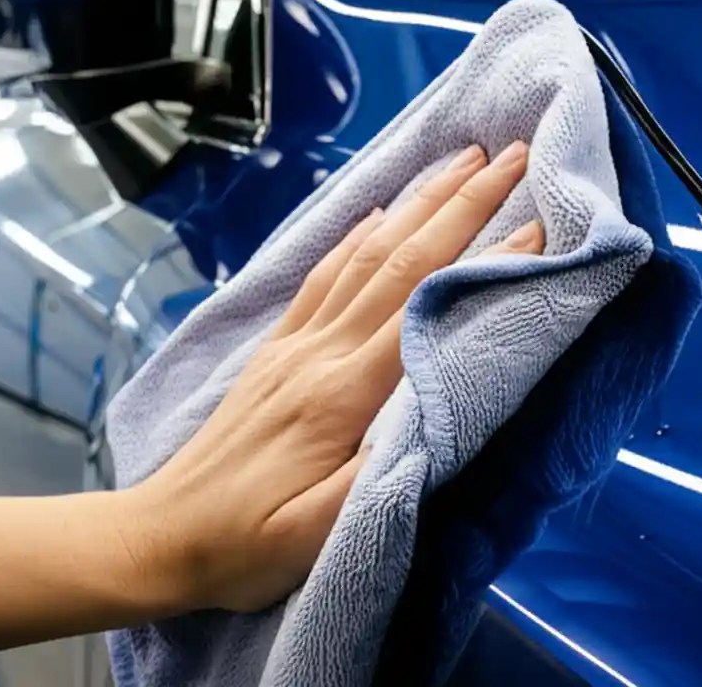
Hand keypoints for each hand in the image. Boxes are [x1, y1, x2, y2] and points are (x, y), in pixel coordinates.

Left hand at [126, 141, 542, 613]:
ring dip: (418, 200)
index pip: (424, 306)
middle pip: (402, 258)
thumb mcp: (318, 535)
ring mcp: (294, 345)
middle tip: (515, 154)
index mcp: (340, 394)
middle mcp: (318, 352)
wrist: (160, 538)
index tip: (540, 220)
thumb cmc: (246, 546)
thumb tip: (439, 412)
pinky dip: (357, 234)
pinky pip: (323, 274)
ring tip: (462, 160)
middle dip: (463, 200)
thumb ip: (380, 475)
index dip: (486, 260)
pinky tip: (378, 211)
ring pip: (365, 253)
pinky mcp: (276, 351)